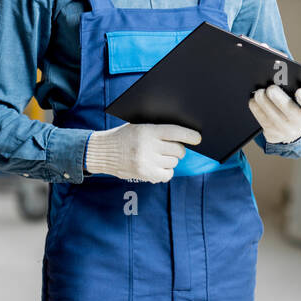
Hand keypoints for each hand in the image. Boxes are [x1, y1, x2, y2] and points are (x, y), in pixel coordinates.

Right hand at [84, 123, 202, 182]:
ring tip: (158, 156)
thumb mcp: (137, 126)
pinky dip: (166, 171)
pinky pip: (167, 174)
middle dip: (178, 149)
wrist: (103, 152)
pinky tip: (158, 166)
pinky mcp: (145, 175)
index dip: (189, 135)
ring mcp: (146, 162)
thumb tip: (183, 135)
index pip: (175, 132)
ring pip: (173, 162)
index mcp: (147, 131)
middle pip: (178, 149)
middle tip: (172, 148)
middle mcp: (148, 146)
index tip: (198, 138)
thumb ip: (157, 129)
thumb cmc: (123, 136)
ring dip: (170, 160)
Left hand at [248, 76, 300, 144]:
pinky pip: (261, 119)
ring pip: (271, 114)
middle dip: (277, 97)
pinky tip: (254, 100)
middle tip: (270, 88)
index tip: (300, 91)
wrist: (294, 131)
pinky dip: (256, 108)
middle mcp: (299, 121)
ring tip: (259, 92)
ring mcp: (285, 129)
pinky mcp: (272, 133)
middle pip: (287, 108)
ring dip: (263, 101)